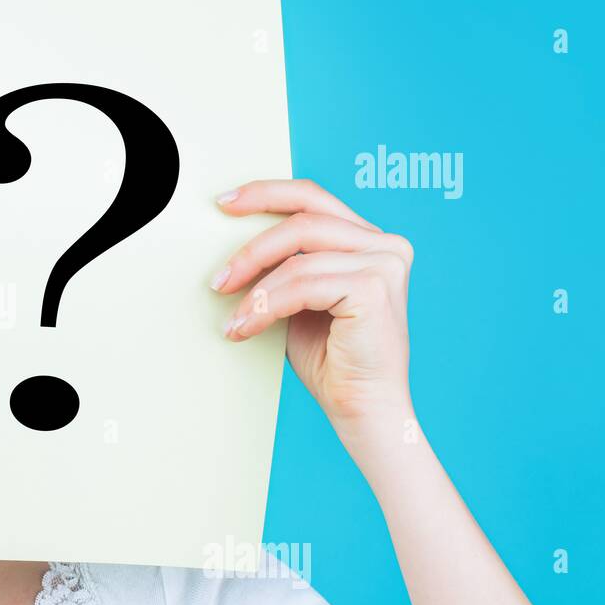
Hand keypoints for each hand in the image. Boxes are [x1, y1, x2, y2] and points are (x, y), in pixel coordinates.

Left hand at [209, 179, 414, 434]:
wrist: (364, 410)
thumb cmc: (333, 361)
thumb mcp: (299, 301)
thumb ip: (284, 268)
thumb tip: (235, 247)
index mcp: (369, 241)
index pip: (312, 199)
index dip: (266, 194)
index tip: (224, 203)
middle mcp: (385, 244)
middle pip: (303, 218)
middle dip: (251, 248)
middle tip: (218, 279)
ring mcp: (385, 262)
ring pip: (298, 254)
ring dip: (255, 286)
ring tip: (234, 317)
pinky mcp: (375, 287)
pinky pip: (302, 284)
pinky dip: (267, 305)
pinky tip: (247, 327)